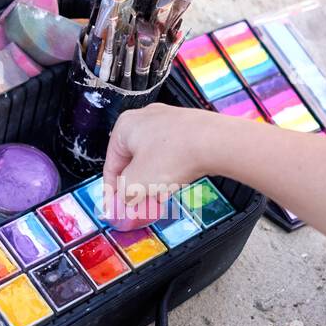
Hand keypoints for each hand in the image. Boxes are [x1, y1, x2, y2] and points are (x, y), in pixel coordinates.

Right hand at [102, 104, 219, 223]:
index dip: (112, 190)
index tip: (116, 206)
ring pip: (153, 159)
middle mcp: (145, 119)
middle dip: (134, 187)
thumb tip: (122, 202)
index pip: (111, 164)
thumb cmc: (175, 154)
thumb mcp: (137, 183)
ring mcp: (168, 122)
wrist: (215, 142)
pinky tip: (173, 186)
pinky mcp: (188, 129)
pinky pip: (172, 154)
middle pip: (133, 161)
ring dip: (152, 182)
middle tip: (136, 206)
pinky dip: (169, 171)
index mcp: (126, 126)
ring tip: (157, 200)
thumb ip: (123, 194)